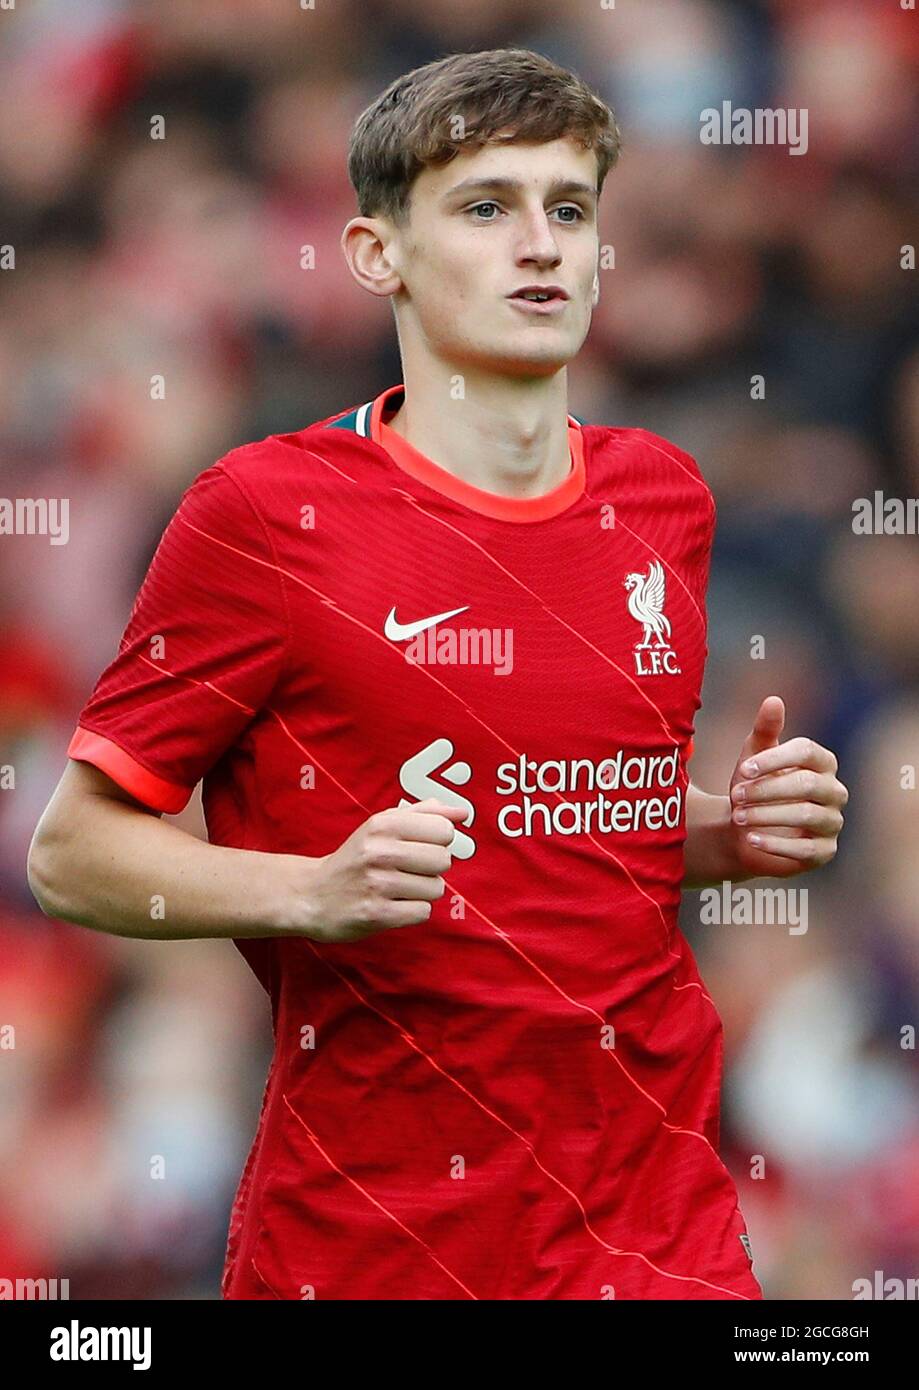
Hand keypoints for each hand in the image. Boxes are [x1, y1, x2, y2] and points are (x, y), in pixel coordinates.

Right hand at [299, 798, 467, 942]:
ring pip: (436, 888)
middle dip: (432, 868)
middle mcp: (379, 851)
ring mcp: (377, 884)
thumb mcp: (382, 825)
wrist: (312, 895)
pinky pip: (423, 912)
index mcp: (383, 824)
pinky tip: (394, 904)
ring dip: (422, 891)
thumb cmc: (356, 857)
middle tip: (410, 870)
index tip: (420, 846)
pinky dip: (413, 911)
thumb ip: (424, 814)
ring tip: (398, 888)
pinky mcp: (376, 914)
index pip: (445, 830)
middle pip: (444, 860)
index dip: (438, 841)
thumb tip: (463, 813)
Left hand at [727, 696, 847, 878]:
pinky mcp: (825, 851)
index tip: (743, 769)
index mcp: (822, 762)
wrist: (745, 831)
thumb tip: (773, 700)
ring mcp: (833, 822)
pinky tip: (750, 839)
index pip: (807, 752)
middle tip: (735, 797)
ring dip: (767, 815)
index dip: (774, 760)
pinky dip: (775, 844)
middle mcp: (834, 791)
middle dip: (766, 790)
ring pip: (806, 815)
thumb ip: (765, 730)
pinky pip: (805, 849)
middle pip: (806, 784)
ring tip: (738, 817)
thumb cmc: (754, 787)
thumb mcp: (753, 758)